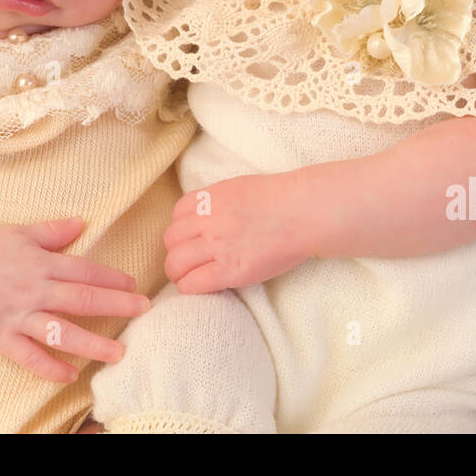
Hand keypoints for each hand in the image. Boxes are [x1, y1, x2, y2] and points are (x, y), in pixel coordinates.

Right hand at [0, 217, 150, 381]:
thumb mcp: (19, 232)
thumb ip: (52, 231)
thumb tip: (81, 222)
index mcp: (41, 263)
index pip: (85, 270)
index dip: (112, 277)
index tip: (134, 285)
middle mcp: (34, 290)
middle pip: (82, 299)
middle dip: (116, 305)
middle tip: (143, 310)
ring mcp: (18, 315)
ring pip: (61, 332)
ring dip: (92, 343)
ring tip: (119, 353)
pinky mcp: (1, 337)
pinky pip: (29, 356)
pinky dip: (50, 367)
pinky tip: (71, 374)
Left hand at [164, 174, 311, 293]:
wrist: (305, 212)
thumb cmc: (281, 199)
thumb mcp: (239, 188)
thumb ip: (217, 201)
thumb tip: (202, 215)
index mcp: (212, 197)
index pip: (176, 214)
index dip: (179, 228)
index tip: (188, 238)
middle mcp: (210, 219)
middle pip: (171, 239)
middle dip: (175, 251)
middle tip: (185, 260)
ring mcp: (219, 245)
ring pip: (176, 263)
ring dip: (177, 272)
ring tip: (186, 277)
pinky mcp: (231, 270)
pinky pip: (194, 283)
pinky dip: (188, 287)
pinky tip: (197, 286)